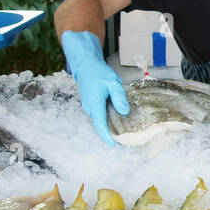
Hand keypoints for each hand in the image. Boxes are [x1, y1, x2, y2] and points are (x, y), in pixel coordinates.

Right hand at [60, 30, 129, 146]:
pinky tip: (116, 118)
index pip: (101, 125)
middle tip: (124, 140)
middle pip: (100, 124)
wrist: (85, 64)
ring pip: (100, 119)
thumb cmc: (99, 72)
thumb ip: (119, 97)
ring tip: (122, 131)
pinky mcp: (90, 103)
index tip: (113, 145)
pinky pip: (99, 114)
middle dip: (110, 133)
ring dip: (108, 126)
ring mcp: (89, 106)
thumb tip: (124, 111)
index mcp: (95, 104)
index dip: (107, 136)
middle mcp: (90, 108)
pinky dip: (106, 118)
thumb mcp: (113, 82)